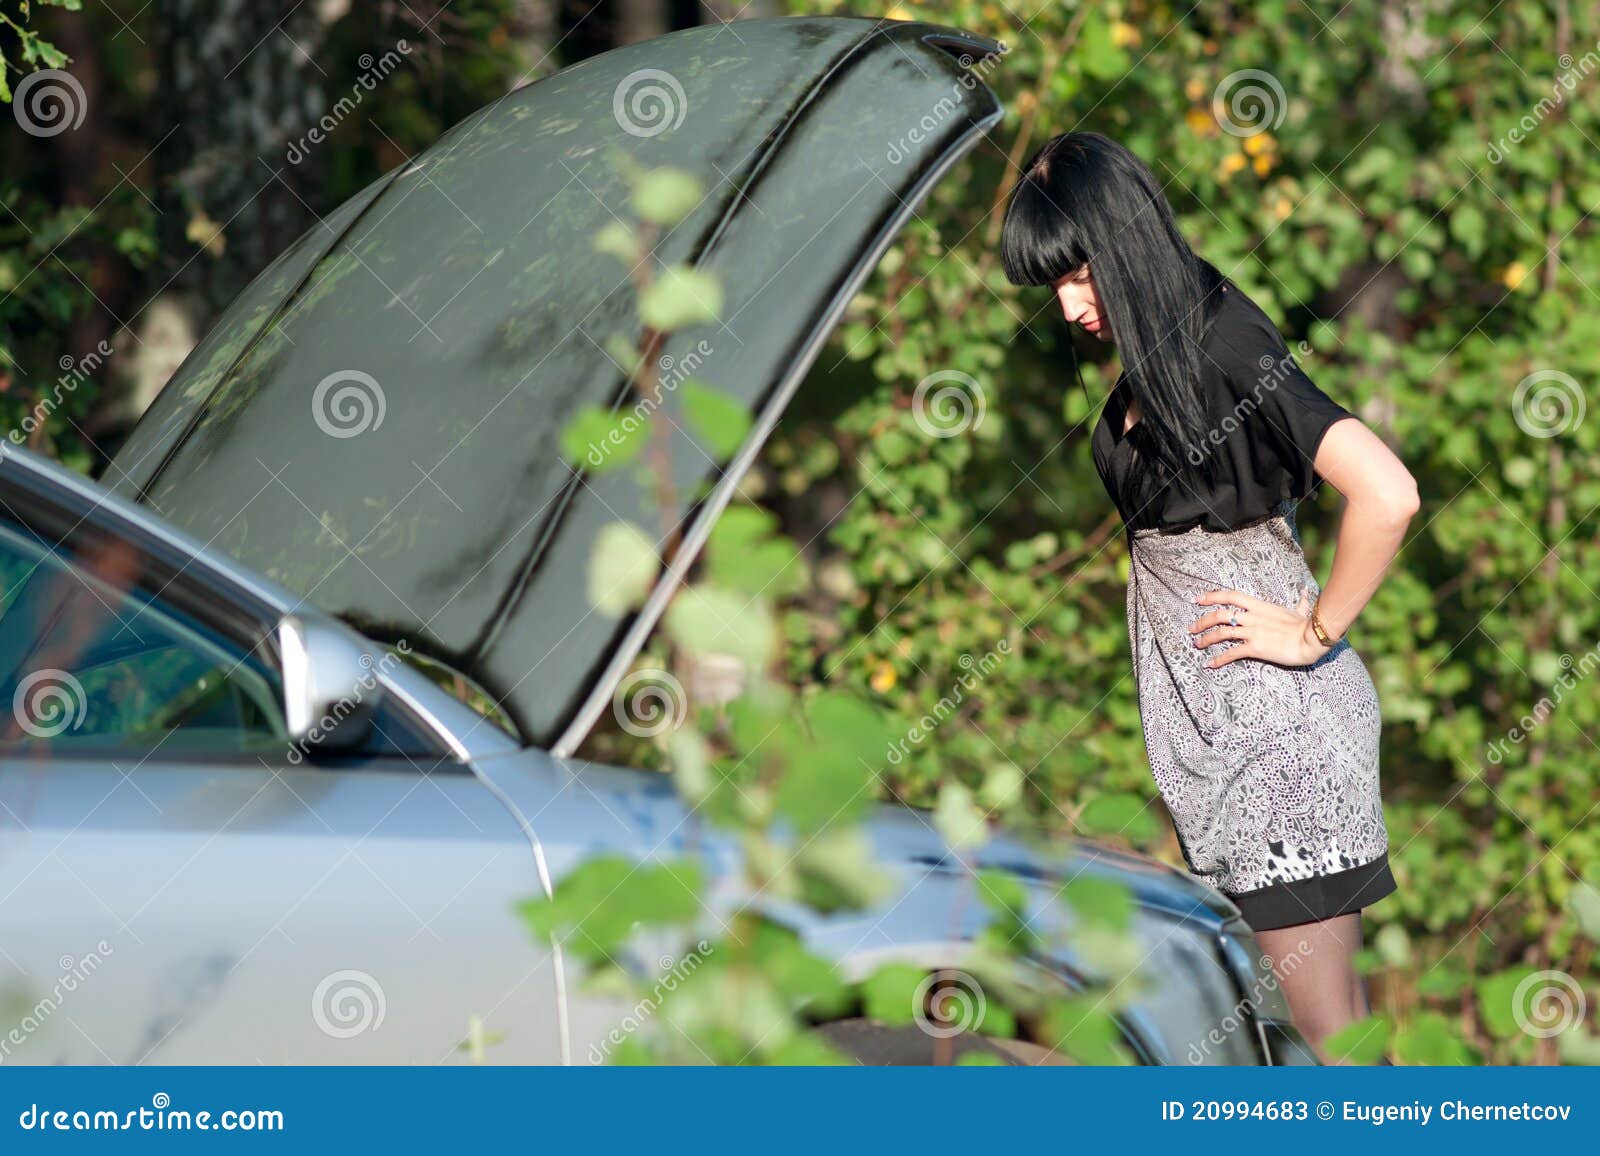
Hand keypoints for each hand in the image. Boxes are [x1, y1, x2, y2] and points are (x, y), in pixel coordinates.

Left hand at [1190, 587, 1328, 668]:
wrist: (1311, 638)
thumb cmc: (1306, 625)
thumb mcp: (1300, 609)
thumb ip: (1300, 601)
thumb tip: (1306, 591)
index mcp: (1259, 605)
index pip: (1230, 596)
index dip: (1212, 596)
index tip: (1198, 599)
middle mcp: (1252, 617)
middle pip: (1219, 614)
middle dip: (1202, 621)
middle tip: (1191, 628)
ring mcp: (1252, 632)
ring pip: (1221, 633)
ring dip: (1206, 639)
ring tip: (1196, 644)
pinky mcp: (1254, 648)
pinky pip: (1231, 653)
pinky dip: (1218, 659)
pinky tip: (1210, 664)